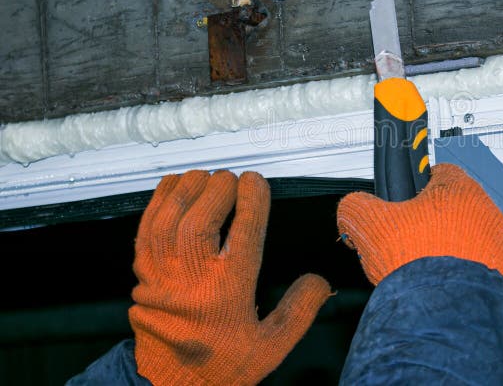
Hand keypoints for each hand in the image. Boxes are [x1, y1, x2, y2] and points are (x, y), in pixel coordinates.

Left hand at [129, 170, 330, 385]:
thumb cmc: (220, 366)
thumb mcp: (271, 347)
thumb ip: (299, 311)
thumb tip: (320, 282)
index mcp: (227, 294)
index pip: (243, 235)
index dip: (251, 201)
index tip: (257, 181)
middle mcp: (193, 282)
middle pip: (200, 222)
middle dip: (217, 190)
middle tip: (232, 177)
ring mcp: (163, 276)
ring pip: (170, 220)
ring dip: (187, 190)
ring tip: (205, 176)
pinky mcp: (143, 275)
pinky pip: (146, 230)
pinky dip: (158, 202)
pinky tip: (173, 187)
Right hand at [337, 163, 502, 291]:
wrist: (452, 313)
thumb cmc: (420, 266)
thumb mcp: (369, 226)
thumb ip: (356, 207)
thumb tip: (351, 208)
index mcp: (457, 189)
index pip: (436, 172)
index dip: (414, 188)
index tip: (403, 202)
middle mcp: (487, 211)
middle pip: (454, 209)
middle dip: (430, 224)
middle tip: (408, 244)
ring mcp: (502, 243)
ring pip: (471, 239)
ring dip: (451, 250)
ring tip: (425, 271)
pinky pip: (485, 268)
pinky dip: (467, 276)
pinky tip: (446, 288)